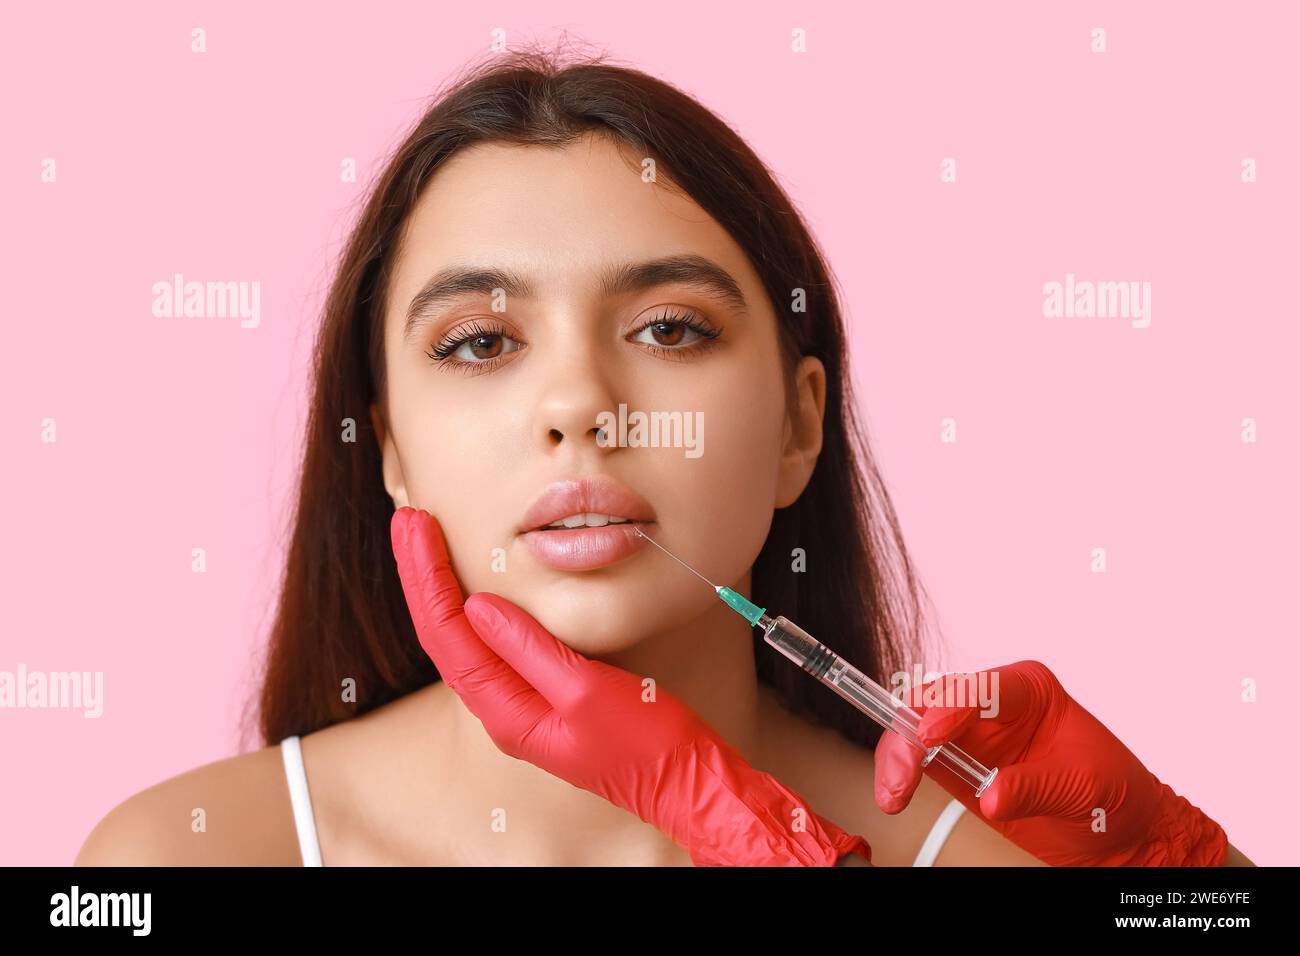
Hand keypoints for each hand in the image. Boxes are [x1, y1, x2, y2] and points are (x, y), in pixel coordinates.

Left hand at [390, 507, 870, 866]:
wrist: (688, 782)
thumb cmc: (647, 743)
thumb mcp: (588, 690)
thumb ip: (531, 648)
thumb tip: (478, 605)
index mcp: (507, 713)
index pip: (448, 635)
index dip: (427, 576)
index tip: (415, 525)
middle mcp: (505, 711)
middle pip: (446, 635)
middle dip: (424, 575)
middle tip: (408, 520)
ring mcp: (525, 705)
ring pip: (467, 641)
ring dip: (443, 589)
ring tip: (426, 543)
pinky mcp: (548, 696)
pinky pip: (497, 647)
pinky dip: (477, 609)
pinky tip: (473, 586)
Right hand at [874, 660, 1227, 865]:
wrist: (1118, 830)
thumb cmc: (1113, 792)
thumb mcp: (1083, 785)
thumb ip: (1034, 786)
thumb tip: (989, 794)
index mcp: (1028, 690)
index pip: (980, 688)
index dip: (950, 707)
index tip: (931, 735)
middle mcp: (992, 706)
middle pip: (934, 701)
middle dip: (911, 732)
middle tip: (905, 773)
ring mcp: (971, 735)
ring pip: (913, 728)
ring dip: (897, 756)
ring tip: (895, 793)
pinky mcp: (957, 765)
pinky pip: (915, 760)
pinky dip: (898, 775)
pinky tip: (895, 795)